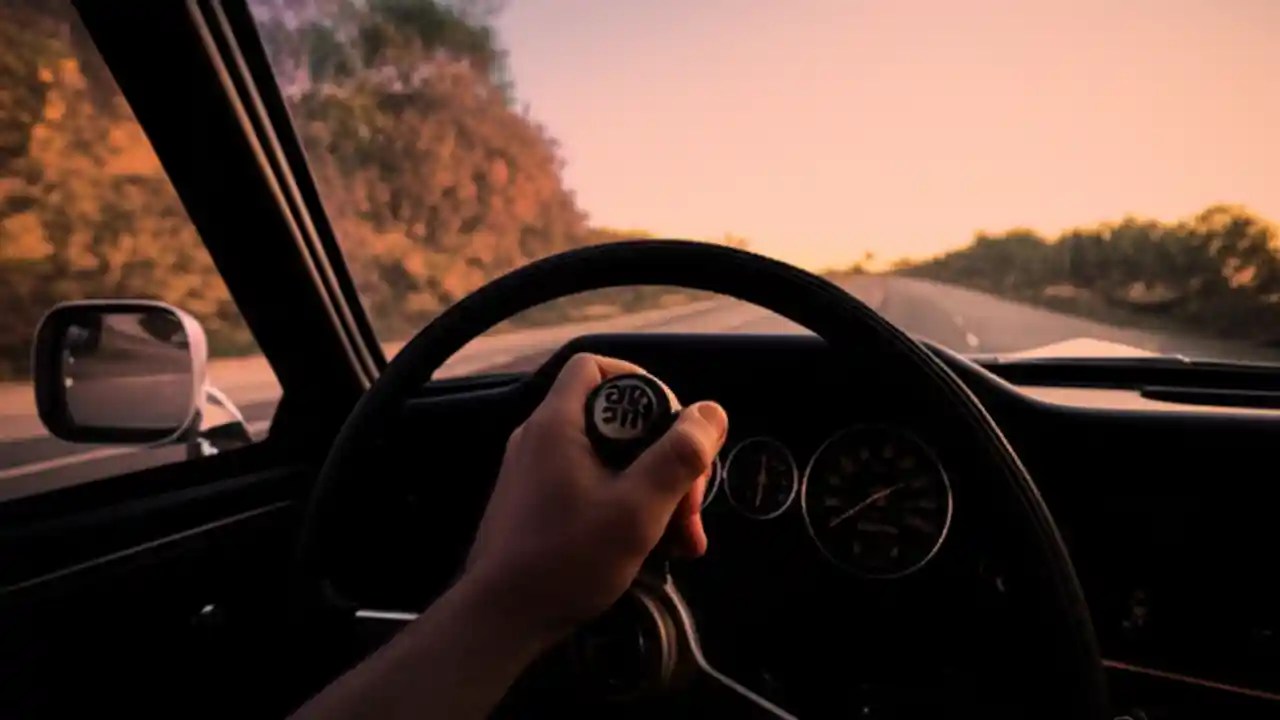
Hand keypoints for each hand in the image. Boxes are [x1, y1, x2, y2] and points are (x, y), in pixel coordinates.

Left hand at [460, 352, 727, 643]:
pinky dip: (629, 507)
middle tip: (690, 500)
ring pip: (612, 461)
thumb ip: (678, 457)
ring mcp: (538, 475)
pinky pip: (595, 488)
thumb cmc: (566, 559)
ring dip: (655, 490)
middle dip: (665, 455)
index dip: (641, 380)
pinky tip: (658, 548)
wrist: (501, 620)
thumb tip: (711, 413)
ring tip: (684, 536)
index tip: (676, 420)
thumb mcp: (636, 509)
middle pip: (617, 420)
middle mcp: (542, 440)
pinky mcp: (540, 507)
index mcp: (557, 425)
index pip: (594, 366)